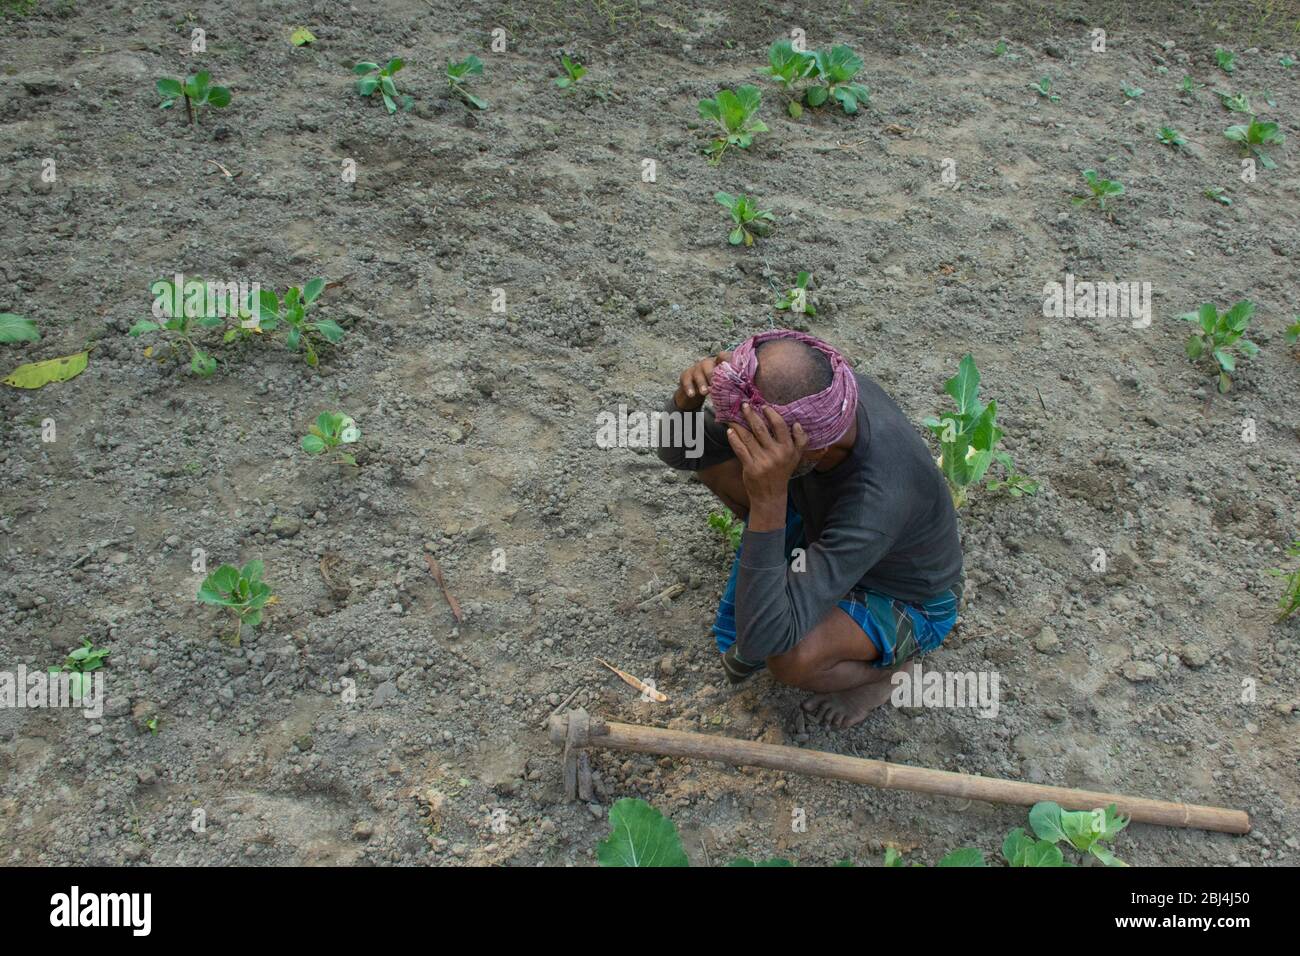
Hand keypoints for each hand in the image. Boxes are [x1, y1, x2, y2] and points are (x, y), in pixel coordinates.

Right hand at [673, 350, 732, 410]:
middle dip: (712, 375)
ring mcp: (695, 368)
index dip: (727, 359)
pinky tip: (691, 394)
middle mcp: (707, 363)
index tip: (733, 366)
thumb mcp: (722, 385)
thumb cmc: (712, 387)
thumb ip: (730, 384)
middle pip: (708, 365)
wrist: (694, 391)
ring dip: (702, 383)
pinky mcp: (686, 375)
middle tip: (715, 385)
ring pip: (698, 373)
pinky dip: (689, 387)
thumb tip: (744, 395)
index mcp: (718, 364)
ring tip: (705, 392)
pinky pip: (686, 380)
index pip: (723, 358)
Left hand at [725, 404, 806, 529]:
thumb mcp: (796, 457)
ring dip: (739, 425)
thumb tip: (797, 424)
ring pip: (748, 437)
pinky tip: (729, 431)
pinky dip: (734, 439)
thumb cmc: (782, 472)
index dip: (771, 414)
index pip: (779, 426)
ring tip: (732, 416)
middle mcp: (776, 453)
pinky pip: (740, 449)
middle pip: (761, 429)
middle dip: (751, 415)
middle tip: (744, 405)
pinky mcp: (750, 467)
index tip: (763, 406)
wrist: (771, 495)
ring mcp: (762, 460)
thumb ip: (800, 440)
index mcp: (788, 449)